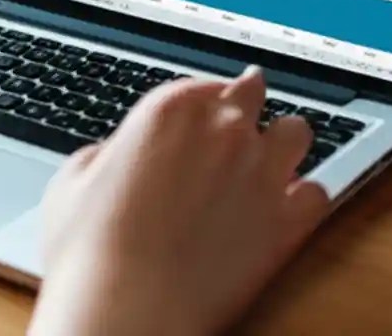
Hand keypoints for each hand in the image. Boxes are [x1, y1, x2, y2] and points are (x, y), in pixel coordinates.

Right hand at [30, 67, 331, 335]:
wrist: (126, 308)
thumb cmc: (90, 252)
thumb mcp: (73, 183)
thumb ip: (108, 155)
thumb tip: (118, 157)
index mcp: (171, 110)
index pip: (203, 85)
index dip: (203, 101)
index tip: (201, 115)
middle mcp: (224, 130)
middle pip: (253, 94)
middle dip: (246, 107)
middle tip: (238, 124)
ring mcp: (262, 173)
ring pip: (297, 132)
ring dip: (284, 143)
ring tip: (269, 163)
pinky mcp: (288, 221)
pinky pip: (318, 192)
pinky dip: (304, 198)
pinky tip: (286, 210)